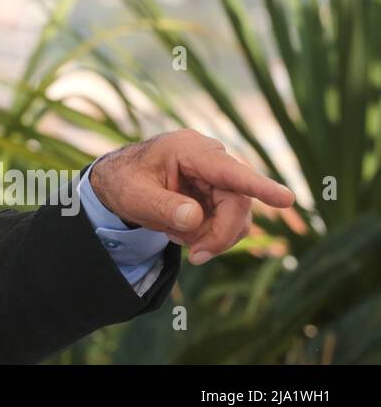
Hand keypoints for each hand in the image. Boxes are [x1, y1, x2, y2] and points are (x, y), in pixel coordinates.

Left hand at [88, 129, 295, 265]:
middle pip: (237, 202)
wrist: (118, 183)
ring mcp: (217, 177)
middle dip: (219, 234)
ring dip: (212, 236)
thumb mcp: (134, 197)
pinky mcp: (219, 193)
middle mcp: (210, 159)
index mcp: (188, 149)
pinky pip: (229, 221)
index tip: (286, 199)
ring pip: (237, 216)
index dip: (259, 186)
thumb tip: (194, 219)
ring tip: (175, 234)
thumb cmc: (125, 183)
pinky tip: (181, 231)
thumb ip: (162, 207)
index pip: (230, 171)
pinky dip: (209, 235)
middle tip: (194, 257)